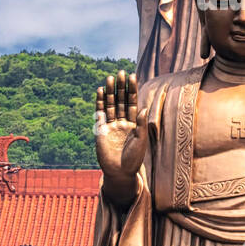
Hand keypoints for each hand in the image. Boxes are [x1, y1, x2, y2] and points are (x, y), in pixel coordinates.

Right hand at [95, 70, 147, 185]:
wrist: (120, 173)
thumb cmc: (134, 159)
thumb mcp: (141, 140)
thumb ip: (142, 124)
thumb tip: (144, 108)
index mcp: (134, 123)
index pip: (133, 102)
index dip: (132, 90)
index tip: (132, 76)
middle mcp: (122, 122)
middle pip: (121, 100)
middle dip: (120, 87)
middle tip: (120, 72)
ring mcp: (111, 125)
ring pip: (110, 104)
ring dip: (109, 92)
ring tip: (109, 78)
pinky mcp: (101, 130)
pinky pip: (100, 113)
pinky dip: (99, 102)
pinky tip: (99, 91)